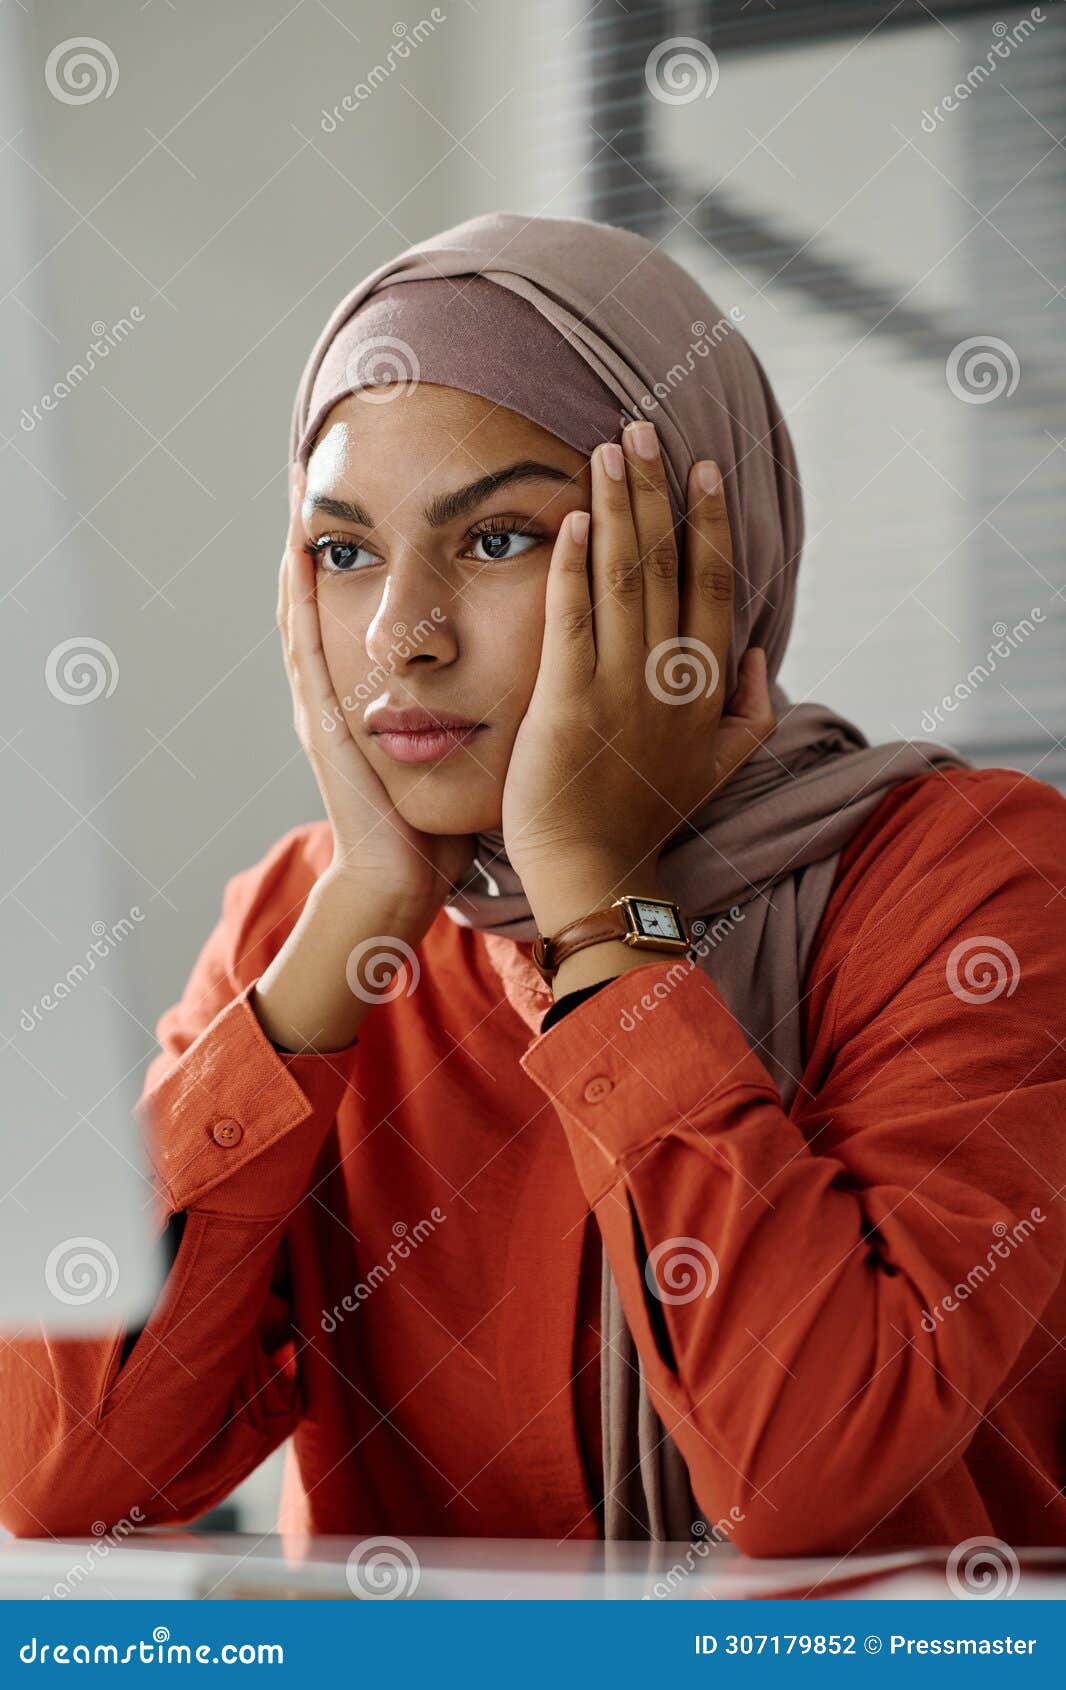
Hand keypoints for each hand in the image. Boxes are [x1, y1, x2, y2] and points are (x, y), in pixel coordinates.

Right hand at [280, 461, 475, 928]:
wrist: (404, 882)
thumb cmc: (442, 822)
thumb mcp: (466, 745)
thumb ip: (481, 701)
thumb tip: (531, 660)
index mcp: (378, 693)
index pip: (374, 604)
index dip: (373, 547)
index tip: (383, 487)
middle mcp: (345, 690)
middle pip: (334, 595)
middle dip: (332, 532)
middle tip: (325, 462)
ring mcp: (325, 705)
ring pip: (309, 610)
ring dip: (304, 551)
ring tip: (302, 486)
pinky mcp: (319, 725)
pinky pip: (303, 651)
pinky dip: (297, 603)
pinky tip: (298, 557)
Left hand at [501, 422, 774, 932]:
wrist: (597, 875)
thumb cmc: (647, 818)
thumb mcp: (720, 767)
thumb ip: (750, 712)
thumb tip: (765, 658)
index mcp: (707, 689)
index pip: (715, 586)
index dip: (709, 523)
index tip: (702, 467)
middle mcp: (670, 680)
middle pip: (671, 566)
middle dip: (658, 492)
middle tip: (645, 428)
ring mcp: (621, 690)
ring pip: (626, 579)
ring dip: (618, 509)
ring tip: (609, 449)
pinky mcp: (568, 703)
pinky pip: (574, 621)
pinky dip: (574, 568)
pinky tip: (571, 520)